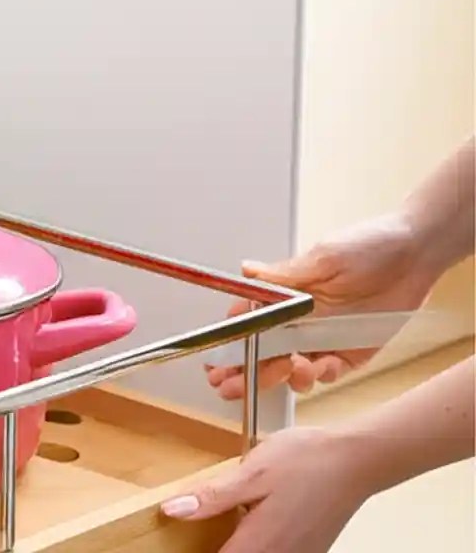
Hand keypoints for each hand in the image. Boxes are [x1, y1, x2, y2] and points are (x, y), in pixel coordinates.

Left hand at [160, 427, 369, 552]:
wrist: (357, 459)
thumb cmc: (306, 461)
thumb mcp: (251, 472)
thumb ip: (212, 497)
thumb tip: (173, 511)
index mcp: (258, 543)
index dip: (197, 551)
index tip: (182, 543)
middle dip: (221, 545)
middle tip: (208, 526)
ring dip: (239, 545)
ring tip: (229, 523)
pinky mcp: (309, 550)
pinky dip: (260, 543)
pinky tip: (254, 522)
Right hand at [207, 213, 438, 399]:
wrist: (416, 254)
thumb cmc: (369, 245)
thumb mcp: (323, 257)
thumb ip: (284, 274)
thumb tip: (245, 270)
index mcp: (285, 297)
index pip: (246, 323)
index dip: (228, 343)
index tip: (215, 360)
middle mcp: (300, 320)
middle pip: (262, 353)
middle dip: (242, 373)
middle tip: (228, 386)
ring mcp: (323, 338)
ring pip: (290, 368)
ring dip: (282, 376)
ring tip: (290, 370)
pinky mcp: (349, 352)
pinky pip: (326, 373)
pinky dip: (319, 376)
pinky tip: (319, 368)